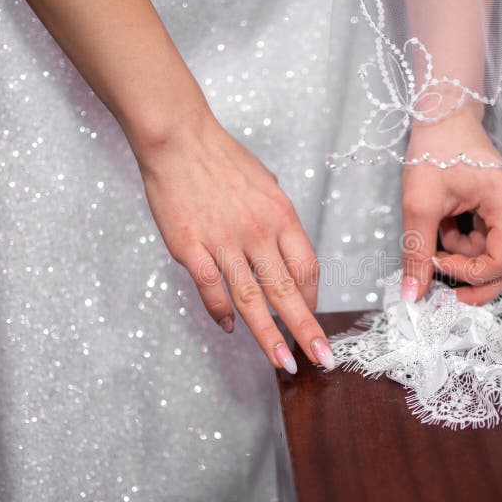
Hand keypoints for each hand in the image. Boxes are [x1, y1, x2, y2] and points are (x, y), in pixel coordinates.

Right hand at [131, 105, 333, 373]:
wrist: (179, 139)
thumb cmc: (224, 160)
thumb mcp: (268, 186)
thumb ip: (279, 221)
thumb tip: (286, 254)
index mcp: (281, 216)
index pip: (307, 269)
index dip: (313, 300)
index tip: (313, 318)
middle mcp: (258, 232)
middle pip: (288, 291)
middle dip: (307, 330)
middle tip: (322, 359)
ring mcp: (224, 241)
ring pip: (251, 299)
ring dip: (269, 335)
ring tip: (282, 362)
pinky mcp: (191, 246)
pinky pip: (210, 288)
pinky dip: (220, 311)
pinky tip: (229, 328)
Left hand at [400, 115, 501, 304]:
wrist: (443, 117)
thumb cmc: (434, 151)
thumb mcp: (419, 205)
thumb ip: (418, 253)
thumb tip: (414, 295)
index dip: (468, 274)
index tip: (436, 263)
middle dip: (473, 280)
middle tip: (441, 286)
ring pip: (497, 258)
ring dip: (465, 258)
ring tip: (438, 231)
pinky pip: (490, 244)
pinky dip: (465, 244)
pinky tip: (447, 223)